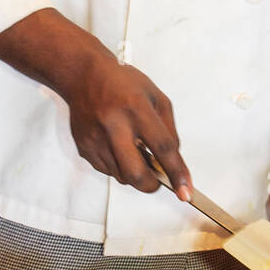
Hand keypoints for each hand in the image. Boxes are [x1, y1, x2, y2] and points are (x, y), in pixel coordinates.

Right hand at [64, 53, 190, 197]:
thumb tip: (172, 162)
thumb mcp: (156, 97)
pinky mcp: (84, 148)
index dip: (176, 172)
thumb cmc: (123, 84)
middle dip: (151, 185)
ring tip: (135, 151)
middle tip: (157, 179)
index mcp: (137, 108)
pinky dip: (119, 167)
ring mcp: (96, 138)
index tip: (185, 192)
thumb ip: (168, 130)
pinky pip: (107, 171)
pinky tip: (119, 148)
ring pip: (121, 176)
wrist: (84, 76)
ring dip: (135, 173)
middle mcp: (114, 125)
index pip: (162, 147)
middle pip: (135, 173)